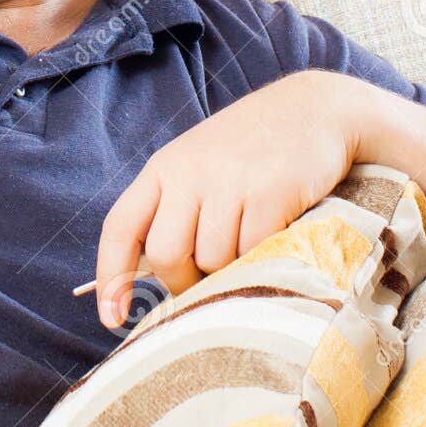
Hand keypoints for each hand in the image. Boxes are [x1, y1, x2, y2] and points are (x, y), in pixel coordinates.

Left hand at [93, 69, 362, 328]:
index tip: (111, 317)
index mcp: (163, 168)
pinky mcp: (270, 194)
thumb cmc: (251, 149)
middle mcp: (189, 173)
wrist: (315, 109)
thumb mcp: (199, 165)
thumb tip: (154, 278)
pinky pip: (253, 252)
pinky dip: (262, 256)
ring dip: (229, 267)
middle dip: (183, 282)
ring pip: (212, 261)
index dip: (111, 276)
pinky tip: (275, 231)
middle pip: (165, 256)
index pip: (121, 227)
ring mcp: (229, 182)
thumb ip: (174, 210)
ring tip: (250, 240)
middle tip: (207, 278)